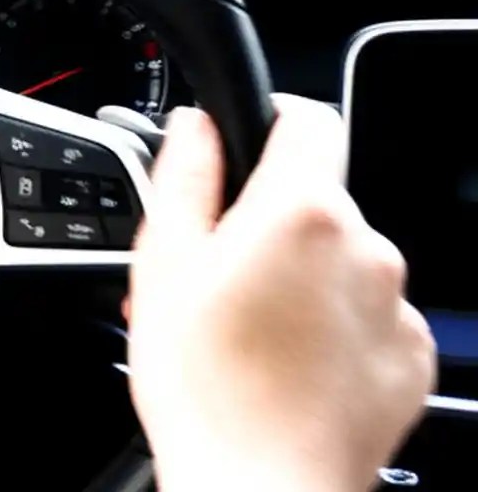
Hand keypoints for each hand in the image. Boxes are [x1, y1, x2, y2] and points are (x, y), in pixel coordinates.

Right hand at [127, 97, 435, 491]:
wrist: (257, 487)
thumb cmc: (205, 386)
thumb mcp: (162, 264)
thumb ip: (184, 178)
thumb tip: (195, 127)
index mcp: (300, 210)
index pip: (308, 119)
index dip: (270, 123)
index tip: (246, 150)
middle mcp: (365, 247)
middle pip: (318, 200)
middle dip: (271, 223)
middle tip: (219, 275)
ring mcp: (396, 305)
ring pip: (343, 262)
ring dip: (303, 277)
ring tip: (249, 331)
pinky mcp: (412, 356)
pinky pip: (370, 316)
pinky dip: (334, 326)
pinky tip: (288, 363)